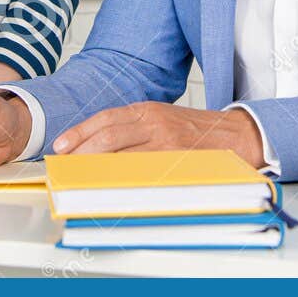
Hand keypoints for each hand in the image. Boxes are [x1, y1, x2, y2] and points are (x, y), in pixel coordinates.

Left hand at [52, 102, 266, 168]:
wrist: (236, 135)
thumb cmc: (196, 132)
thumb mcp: (163, 120)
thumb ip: (135, 130)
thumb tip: (100, 150)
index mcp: (147, 110)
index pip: (104, 118)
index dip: (79, 132)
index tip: (61, 146)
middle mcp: (153, 120)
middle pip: (107, 135)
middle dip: (80, 152)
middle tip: (64, 166)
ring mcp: (165, 139)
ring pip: (120, 153)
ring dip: (95, 167)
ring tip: (79, 178)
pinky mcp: (176, 157)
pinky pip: (142, 169)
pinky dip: (122, 178)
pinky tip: (109, 186)